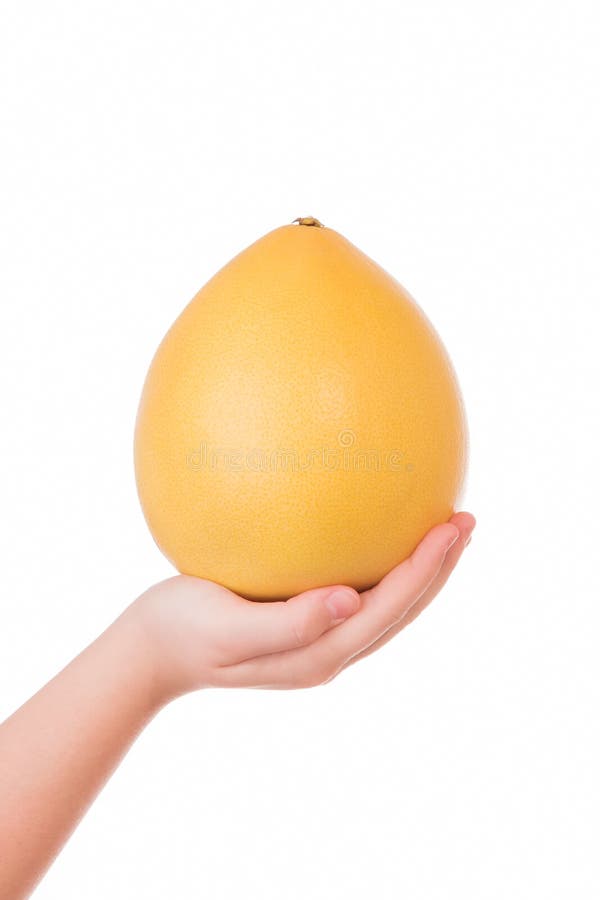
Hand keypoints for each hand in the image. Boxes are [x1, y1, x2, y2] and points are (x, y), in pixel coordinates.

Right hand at [129, 512, 474, 701]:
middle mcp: (329, 650)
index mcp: (320, 652)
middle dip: (439, 568)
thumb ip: (289, 623)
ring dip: (420, 571)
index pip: (389, 608)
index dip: (426, 569)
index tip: (451, 526)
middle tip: (465, 521)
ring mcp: (318, 640)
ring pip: (386, 605)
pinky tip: (378, 535)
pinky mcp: (302, 624)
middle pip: (402, 610)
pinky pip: (358, 594)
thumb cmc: (181, 632)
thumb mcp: (227, 629)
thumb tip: (350, 599)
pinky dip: (383, 567)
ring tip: (442, 530)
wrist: (152, 654)